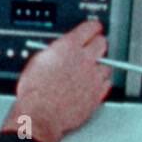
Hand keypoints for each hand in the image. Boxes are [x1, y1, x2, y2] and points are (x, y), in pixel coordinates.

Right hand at [2, 21, 111, 141]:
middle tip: (94, 48)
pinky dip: (102, 82)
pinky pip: (107, 83)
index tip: (94, 28)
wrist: (39, 114)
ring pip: (107, 65)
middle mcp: (84, 59)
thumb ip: (56, 51)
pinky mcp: (97, 94)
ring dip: (101, 65)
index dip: (93, 27)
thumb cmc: (34, 90)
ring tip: (90, 71)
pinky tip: (92, 84)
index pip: (90, 28)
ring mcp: (93, 77)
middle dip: (98, 43)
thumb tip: (61, 49)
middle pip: (102, 43)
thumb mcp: (39, 61)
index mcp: (68, 47)